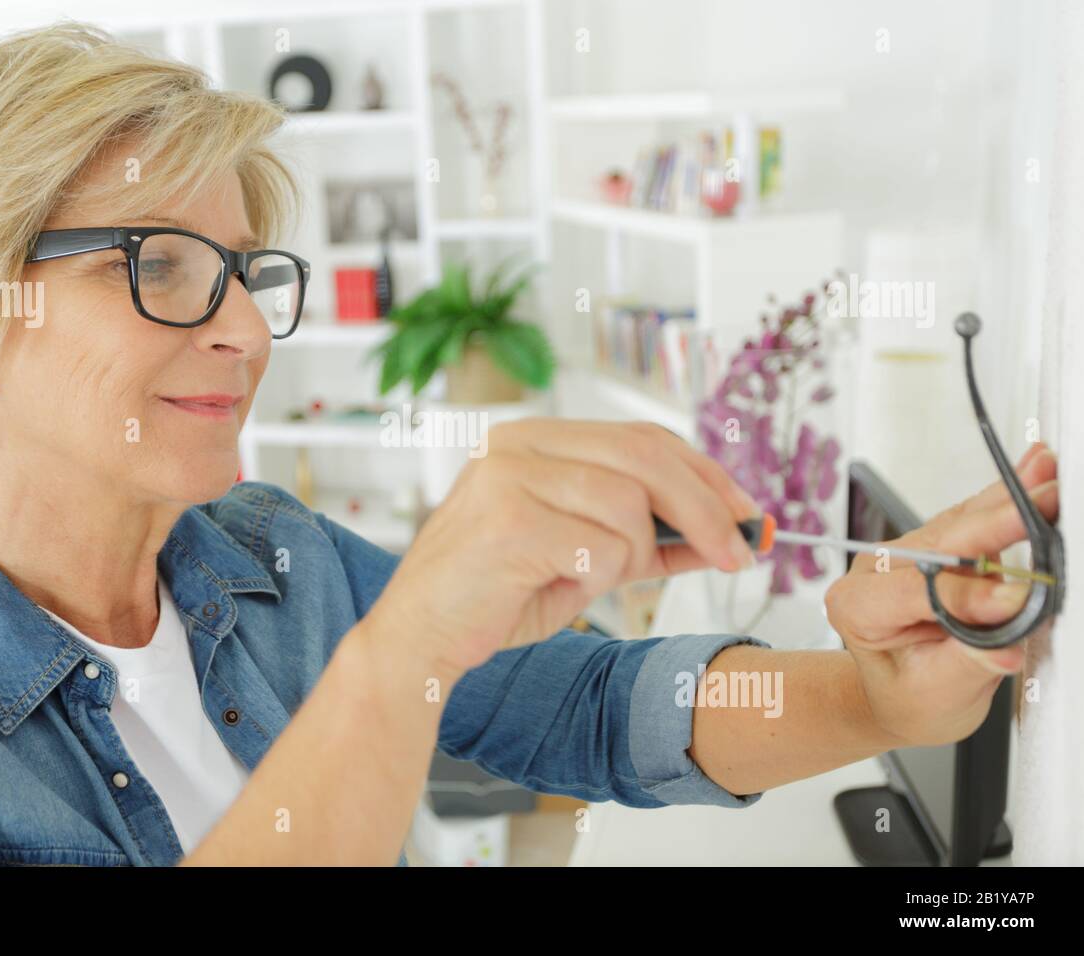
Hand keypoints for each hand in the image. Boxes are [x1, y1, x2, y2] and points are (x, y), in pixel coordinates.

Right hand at [365, 418, 759, 677]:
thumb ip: (646, 535)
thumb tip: (729, 532)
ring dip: (632, 555)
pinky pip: (602, 547)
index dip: (705, 473)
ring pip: (629, 505)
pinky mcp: (509, 521)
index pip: (643, 437)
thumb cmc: (496, 597)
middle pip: (648, 457)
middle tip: (740, 555)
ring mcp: (509, 477)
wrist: (420, 640)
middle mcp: (518, 443)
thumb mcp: (585, 557)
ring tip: (592, 580)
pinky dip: (600, 577)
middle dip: (707, 508)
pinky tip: (561, 585)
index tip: (747, 514)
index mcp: (535, 437)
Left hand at [826, 443, 1058, 747]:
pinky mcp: (942, 545)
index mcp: (860, 606)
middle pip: (943, 542)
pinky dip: (1009, 501)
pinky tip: (1035, 471)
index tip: (1015, 599)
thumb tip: (1006, 644)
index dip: (968, 593)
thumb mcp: (938, 694)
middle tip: (1045, 504)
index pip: (917, 592)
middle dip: (997, 524)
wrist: (902, 696)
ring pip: (963, 522)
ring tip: (1046, 475)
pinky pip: (977, 519)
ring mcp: (911, 553)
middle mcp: (880, 570)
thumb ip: (971, 661)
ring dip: (1010, 502)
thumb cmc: (909, 698)